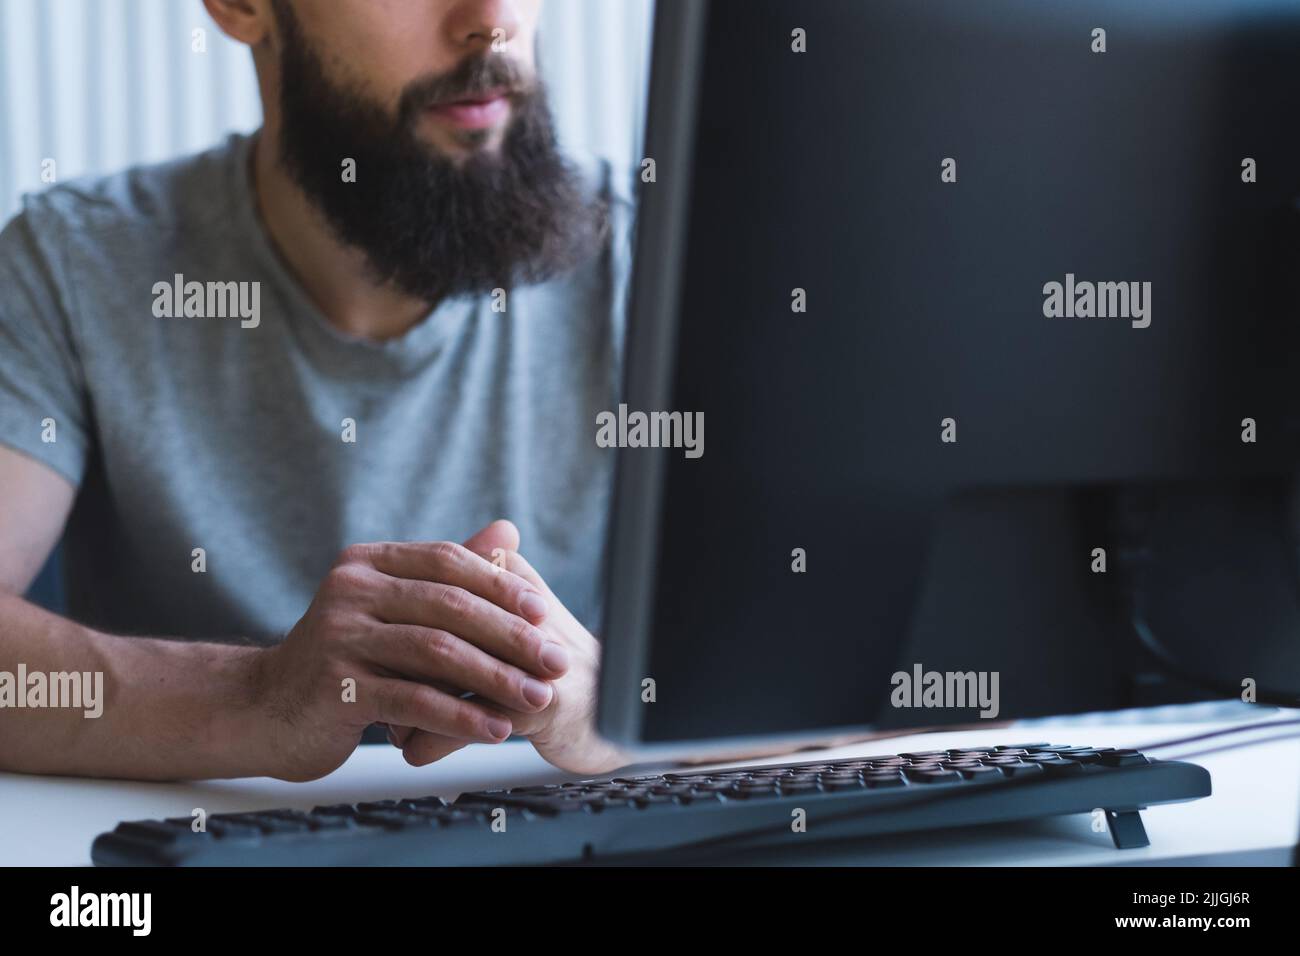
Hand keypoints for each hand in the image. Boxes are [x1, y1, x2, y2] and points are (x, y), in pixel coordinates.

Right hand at [253, 524, 569, 780]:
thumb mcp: (391, 609)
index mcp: (367, 563)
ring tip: (539, 697)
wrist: (265, 709)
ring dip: (497, 678)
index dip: (501, 585)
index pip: (447, 561)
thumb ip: (446, 573)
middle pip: (449, 606)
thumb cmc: (343, 659)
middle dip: (512, 635)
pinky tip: (496, 729)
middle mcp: (350, 590)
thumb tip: (509, 530)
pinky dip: (461, 716)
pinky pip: (414, 700)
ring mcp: (338, 636)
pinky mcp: (335, 686)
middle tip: (556, 660)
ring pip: (437, 653)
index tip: (545, 611)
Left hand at [397, 525, 631, 775]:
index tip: (374, 654)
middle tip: (371, 689)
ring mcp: (536, 656)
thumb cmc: (546, 662)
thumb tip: (389, 598)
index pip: (439, 592)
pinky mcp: (542, 702)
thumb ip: (455, 600)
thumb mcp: (501, 620)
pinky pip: (471, 719)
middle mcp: (526, 611)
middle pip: (440, 631)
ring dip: (415, 706)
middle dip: (400, 667)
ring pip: (451, 675)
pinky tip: (413, 751)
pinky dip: (435, 739)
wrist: (612, 705)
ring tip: (390, 726)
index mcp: (511, 576)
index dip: (401, 624)